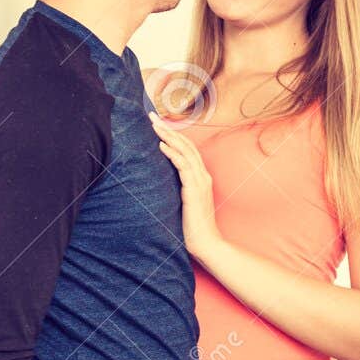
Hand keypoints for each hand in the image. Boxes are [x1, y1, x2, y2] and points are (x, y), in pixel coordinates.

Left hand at [150, 113, 222, 258]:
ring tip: (154, 125)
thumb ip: (177, 190)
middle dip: (169, 129)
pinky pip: (183, 167)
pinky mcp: (194, 190)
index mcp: (201, 178)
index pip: (188, 150)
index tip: (158, 125)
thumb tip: (160, 182)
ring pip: (185, 152)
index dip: (174, 135)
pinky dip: (173, 154)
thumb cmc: (193, 228)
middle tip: (152, 115)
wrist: (206, 243)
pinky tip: (161, 145)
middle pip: (186, 146)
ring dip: (169, 137)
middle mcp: (203, 176)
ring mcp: (200, 182)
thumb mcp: (184, 204)